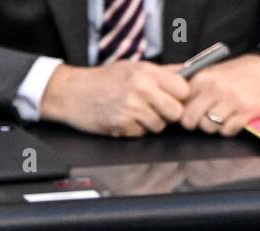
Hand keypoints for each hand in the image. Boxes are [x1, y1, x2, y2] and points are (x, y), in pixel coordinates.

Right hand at [41, 61, 188, 136]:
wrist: (72, 92)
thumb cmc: (103, 80)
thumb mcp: (133, 67)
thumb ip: (161, 72)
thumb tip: (187, 73)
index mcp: (147, 72)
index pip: (183, 89)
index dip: (180, 97)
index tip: (173, 98)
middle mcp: (142, 89)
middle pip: (175, 112)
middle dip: (168, 114)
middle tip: (156, 109)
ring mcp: (132, 108)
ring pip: (159, 126)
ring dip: (150, 123)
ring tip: (135, 113)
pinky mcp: (122, 125)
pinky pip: (140, 134)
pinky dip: (133, 130)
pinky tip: (123, 119)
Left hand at [180, 53, 259, 136]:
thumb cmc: (236, 76)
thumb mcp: (211, 75)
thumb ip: (193, 90)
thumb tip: (174, 110)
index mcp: (202, 78)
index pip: (179, 105)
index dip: (183, 113)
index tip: (191, 113)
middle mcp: (214, 87)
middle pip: (190, 120)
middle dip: (196, 123)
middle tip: (206, 118)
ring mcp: (231, 99)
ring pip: (208, 127)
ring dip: (214, 127)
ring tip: (223, 116)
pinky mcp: (246, 111)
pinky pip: (227, 131)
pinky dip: (230, 129)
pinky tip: (235, 118)